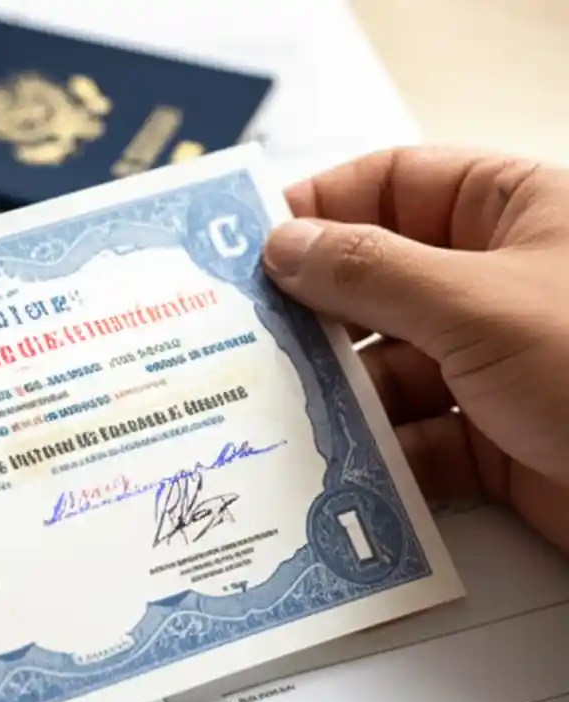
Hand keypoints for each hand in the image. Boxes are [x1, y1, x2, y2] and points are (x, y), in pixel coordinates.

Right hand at [263, 147, 568, 553]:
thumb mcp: (478, 304)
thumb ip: (369, 271)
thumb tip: (286, 244)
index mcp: (508, 214)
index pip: (388, 186)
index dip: (315, 208)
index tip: (246, 244)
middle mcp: (495, 283)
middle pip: (374, 283)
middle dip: (312, 314)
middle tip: (239, 336)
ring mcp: (495, 364)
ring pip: (385, 368)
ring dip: (337, 395)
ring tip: (279, 411)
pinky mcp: (496, 440)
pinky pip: (413, 439)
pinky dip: (377, 457)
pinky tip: (342, 468)